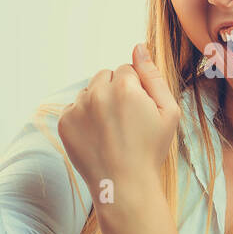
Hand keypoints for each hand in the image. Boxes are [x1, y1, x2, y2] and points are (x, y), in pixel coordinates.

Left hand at [57, 44, 181, 195]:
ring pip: (89, 91)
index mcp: (124, 86)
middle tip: (125, 120)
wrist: (123, 185)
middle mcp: (97, 93)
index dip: (136, 90)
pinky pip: (75, 108)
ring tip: (111, 130)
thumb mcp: (168, 112)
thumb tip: (139, 47)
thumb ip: (154, 76)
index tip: (139, 111)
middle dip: (115, 91)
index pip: (127, 70)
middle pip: (105, 76)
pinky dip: (84, 118)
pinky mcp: (64, 123)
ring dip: (98, 102)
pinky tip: (98, 136)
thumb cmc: (150, 150)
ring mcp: (77, 108)